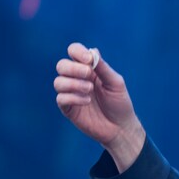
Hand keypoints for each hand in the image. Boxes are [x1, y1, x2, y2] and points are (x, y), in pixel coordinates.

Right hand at [55, 42, 144, 171]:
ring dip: (74, 84)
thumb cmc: (120, 103)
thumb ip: (103, 68)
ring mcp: (71, 94)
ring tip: (90, 91)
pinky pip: (61, 98)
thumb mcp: (116, 83)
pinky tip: (87, 101)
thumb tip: (92, 51)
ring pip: (58, 82)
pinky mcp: (68, 108)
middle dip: (74, 68)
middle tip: (90, 75)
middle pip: (61, 65)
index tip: (88, 60)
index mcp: (89, 69)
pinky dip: (73, 98)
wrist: (121, 128)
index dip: (77, 52)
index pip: (74, 52)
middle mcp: (77, 79)